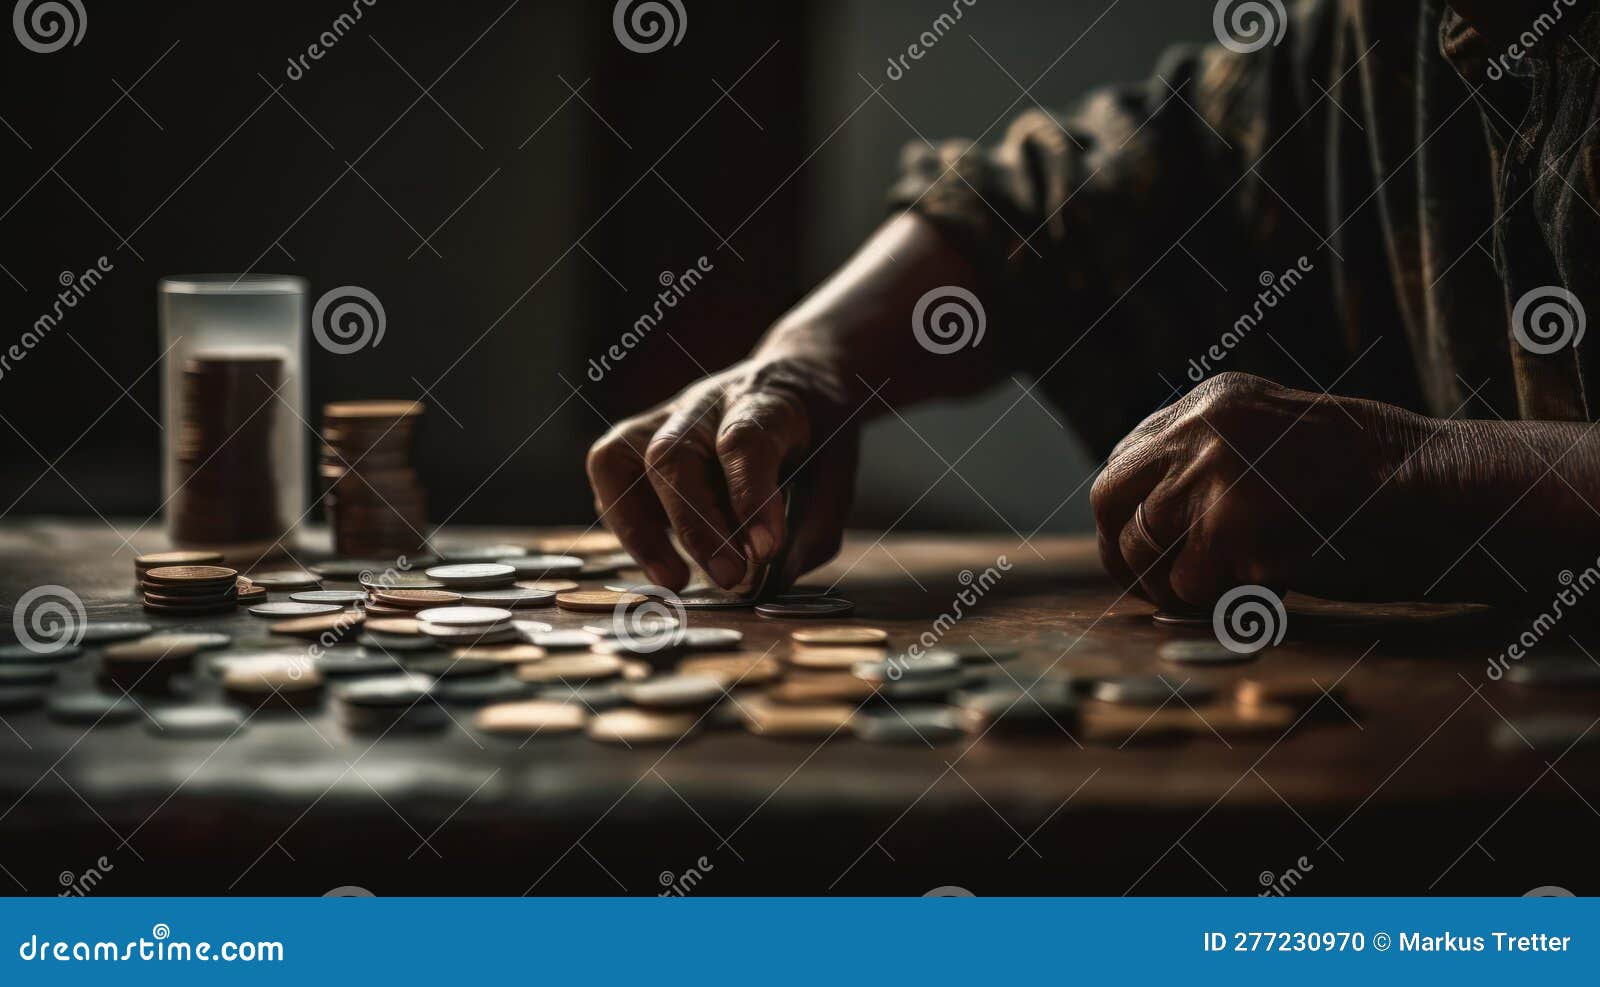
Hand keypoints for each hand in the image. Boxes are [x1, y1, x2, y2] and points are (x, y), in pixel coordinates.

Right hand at [585, 355, 857, 591]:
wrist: (793, 380)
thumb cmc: (814, 435)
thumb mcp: (837, 475)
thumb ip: (809, 529)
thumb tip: (767, 580)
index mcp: (763, 401)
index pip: (745, 442)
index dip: (750, 498)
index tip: (764, 551)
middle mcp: (704, 403)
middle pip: (673, 455)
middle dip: (695, 527)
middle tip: (728, 579)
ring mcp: (662, 417)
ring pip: (620, 460)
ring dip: (640, 530)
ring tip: (675, 579)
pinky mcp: (635, 439)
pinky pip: (609, 477)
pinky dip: (628, 523)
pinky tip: (663, 557)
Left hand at [1090, 372, 1464, 606]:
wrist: (1442, 487)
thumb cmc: (1377, 482)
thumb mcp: (1280, 446)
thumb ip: (1217, 465)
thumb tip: (1154, 521)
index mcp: (1212, 402)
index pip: (1129, 455)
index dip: (1125, 510)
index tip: (1136, 548)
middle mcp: (1200, 426)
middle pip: (1111, 495)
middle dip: (1120, 549)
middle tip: (1145, 587)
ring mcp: (1210, 470)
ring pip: (1141, 544)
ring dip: (1168, 582)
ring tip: (1217, 592)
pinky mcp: (1228, 520)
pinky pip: (1184, 582)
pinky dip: (1209, 602)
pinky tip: (1248, 596)